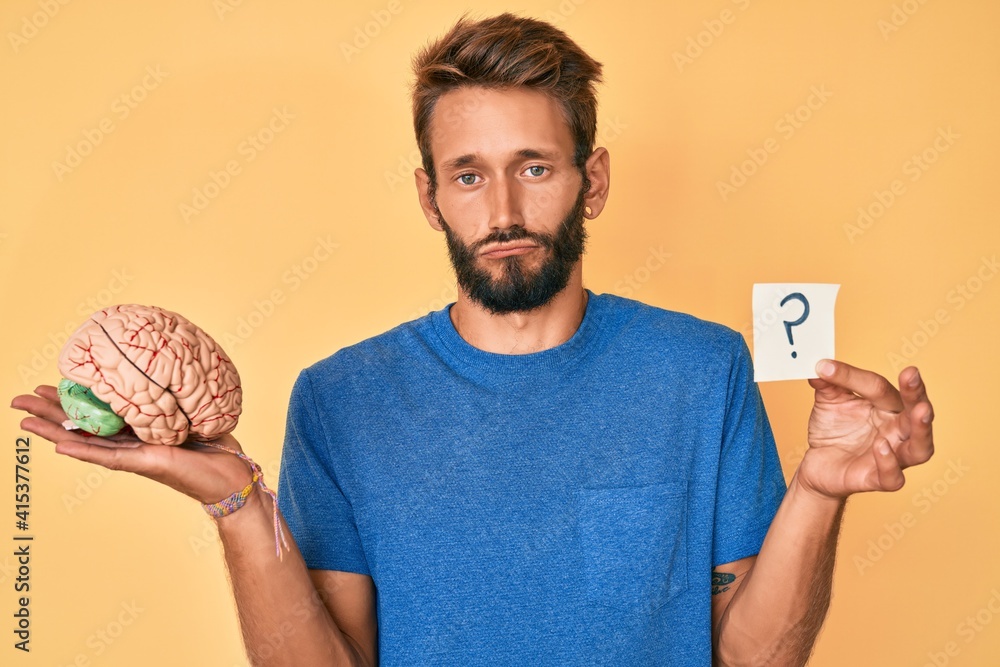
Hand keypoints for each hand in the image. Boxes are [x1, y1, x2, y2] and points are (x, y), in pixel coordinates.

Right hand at [11, 385, 252, 503]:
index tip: (47, 385)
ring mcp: (134, 456)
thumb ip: (172, 398)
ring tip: (24, 421)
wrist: (232, 474)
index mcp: (138, 429)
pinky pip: (109, 457)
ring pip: (85, 443)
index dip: (71, 400)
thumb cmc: (215, 444)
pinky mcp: (145, 464)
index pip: (96, 413)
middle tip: (20, 400)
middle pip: (81, 427)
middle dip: (50, 413)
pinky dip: (85, 451)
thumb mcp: (190, 413)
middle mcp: (130, 444)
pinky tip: (60, 445)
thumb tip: (165, 369)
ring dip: (54, 432)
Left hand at [795, 360, 934, 499]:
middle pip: (917, 412)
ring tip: (920, 411)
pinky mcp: (877, 479)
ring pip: (921, 448)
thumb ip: (828, 384)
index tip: (825, 367)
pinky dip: (889, 462)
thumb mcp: (828, 402)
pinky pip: (893, 477)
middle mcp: (897, 430)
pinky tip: (881, 446)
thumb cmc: (833, 430)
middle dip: (917, 394)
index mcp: (887, 407)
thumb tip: (821, 365)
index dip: (852, 376)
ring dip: (923, 430)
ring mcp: (892, 456)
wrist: (818, 464)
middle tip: (911, 374)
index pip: (879, 388)